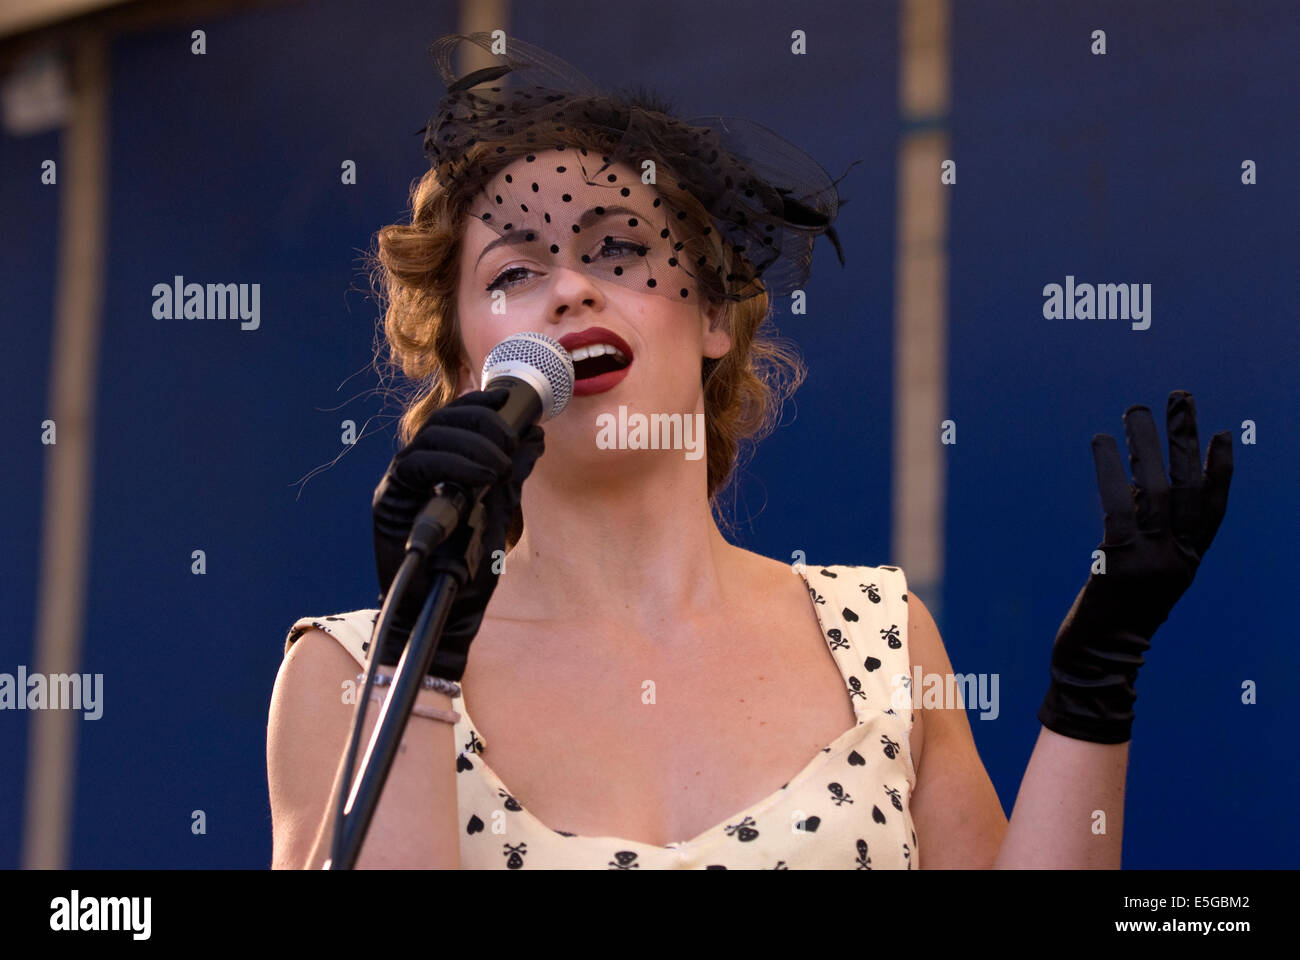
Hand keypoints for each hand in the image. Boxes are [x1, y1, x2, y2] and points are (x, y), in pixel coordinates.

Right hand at [371, 388, 544, 679]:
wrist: (445, 613)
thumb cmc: (469, 569)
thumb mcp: (500, 512)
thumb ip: (513, 475)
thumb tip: (535, 436)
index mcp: (439, 466)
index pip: (454, 418)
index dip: (480, 404)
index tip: (510, 403)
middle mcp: (414, 470)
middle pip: (441, 420)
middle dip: (480, 421)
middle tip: (510, 441)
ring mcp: (399, 485)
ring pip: (428, 437)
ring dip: (471, 442)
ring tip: (500, 463)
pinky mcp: (388, 503)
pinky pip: (414, 465)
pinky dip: (450, 462)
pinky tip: (481, 475)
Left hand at [1037, 390, 1232, 743]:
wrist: (1097, 665)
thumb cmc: (1113, 621)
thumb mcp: (1138, 577)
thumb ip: (1143, 538)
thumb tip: (1139, 490)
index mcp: (1187, 565)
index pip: (1214, 511)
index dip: (1221, 471)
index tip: (1223, 434)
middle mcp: (1178, 561)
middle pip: (1190, 489)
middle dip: (1186, 440)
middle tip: (1182, 398)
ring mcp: (1151, 563)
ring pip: (1158, 492)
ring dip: (1147, 444)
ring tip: (1137, 408)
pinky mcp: (1119, 564)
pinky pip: (1119, 508)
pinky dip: (1112, 471)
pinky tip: (1102, 443)